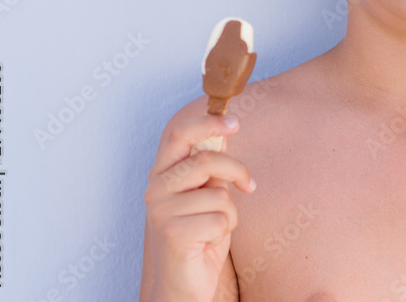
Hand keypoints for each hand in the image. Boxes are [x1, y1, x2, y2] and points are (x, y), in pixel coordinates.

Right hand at [144, 113, 254, 301]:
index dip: (208, 122)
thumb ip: (210, 168)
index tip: (234, 121)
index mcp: (162, 174)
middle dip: (236, 170)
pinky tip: (207, 243)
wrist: (182, 284)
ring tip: (213, 228)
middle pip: (205, 160)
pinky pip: (220, 220)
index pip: (179, 134)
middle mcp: (155, 189)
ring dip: (229, 214)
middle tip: (249, 185)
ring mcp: (161, 212)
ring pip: (218, 195)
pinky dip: (224, 232)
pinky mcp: (172, 234)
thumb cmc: (199, 236)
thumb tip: (223, 132)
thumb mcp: (207, 195)